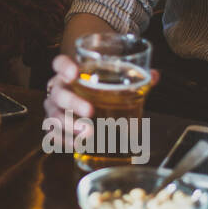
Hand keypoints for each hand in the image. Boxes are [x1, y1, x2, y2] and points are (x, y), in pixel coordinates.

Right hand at [42, 55, 158, 146]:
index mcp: (69, 73)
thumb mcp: (112, 82)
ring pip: (54, 115)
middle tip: (90, 112)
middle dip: (73, 102)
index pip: (59, 63)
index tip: (74, 72)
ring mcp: (54, 109)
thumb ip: (134, 77)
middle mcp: (58, 89)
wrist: (81, 103)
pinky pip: (52, 134)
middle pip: (58, 93)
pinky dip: (63, 140)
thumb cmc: (96, 90)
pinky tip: (77, 145)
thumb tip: (154, 76)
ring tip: (87, 134)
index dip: (64, 67)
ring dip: (69, 125)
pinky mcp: (54, 127)